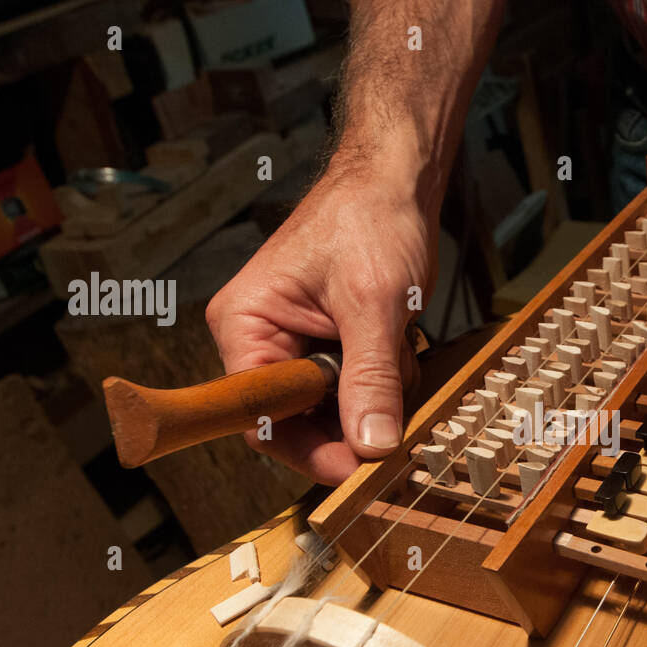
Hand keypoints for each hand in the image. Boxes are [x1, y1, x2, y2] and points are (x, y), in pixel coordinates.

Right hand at [206, 164, 434, 484]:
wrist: (397, 180)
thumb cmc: (371, 216)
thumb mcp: (375, 305)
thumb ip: (371, 379)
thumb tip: (372, 444)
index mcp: (245, 325)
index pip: (259, 418)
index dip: (307, 451)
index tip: (356, 467)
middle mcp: (260, 339)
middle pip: (296, 421)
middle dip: (351, 420)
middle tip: (395, 416)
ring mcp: (295, 343)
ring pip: (331, 409)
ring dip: (374, 397)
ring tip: (399, 354)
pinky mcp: (327, 343)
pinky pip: (352, 387)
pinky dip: (383, 382)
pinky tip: (400, 349)